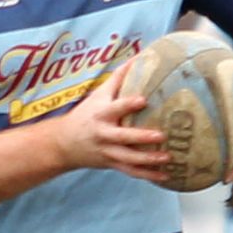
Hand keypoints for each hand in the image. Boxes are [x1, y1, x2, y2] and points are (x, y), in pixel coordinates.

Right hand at [57, 66, 169, 180]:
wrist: (64, 143)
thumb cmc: (86, 114)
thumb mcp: (99, 94)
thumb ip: (119, 77)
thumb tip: (140, 56)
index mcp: (101, 114)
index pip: (115, 108)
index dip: (128, 104)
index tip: (143, 100)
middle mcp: (104, 134)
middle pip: (124, 137)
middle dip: (142, 138)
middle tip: (161, 136)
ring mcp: (108, 152)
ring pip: (129, 159)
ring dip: (148, 160)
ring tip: (167, 158)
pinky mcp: (112, 164)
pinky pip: (131, 172)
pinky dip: (148, 175)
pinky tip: (165, 176)